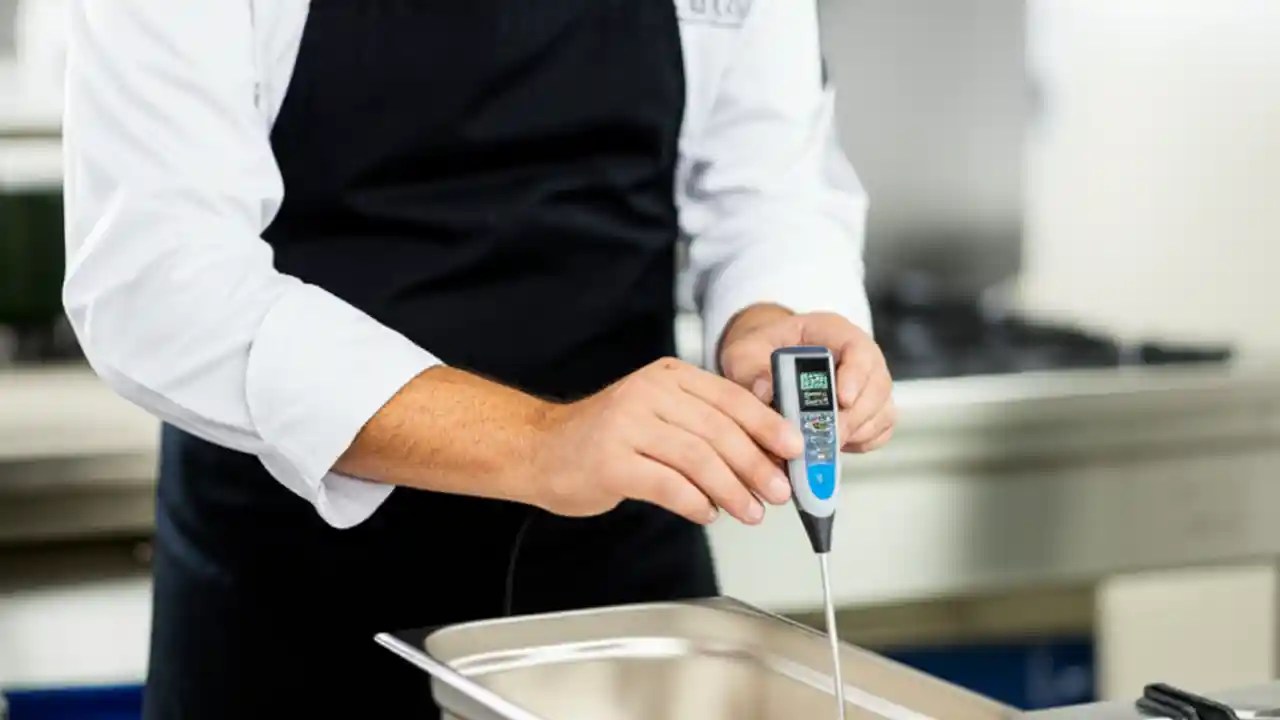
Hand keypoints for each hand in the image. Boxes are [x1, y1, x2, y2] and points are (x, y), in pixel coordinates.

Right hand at [529, 357, 803, 525]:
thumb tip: (764, 455)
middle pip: (719, 431)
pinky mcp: (611, 462)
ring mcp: (627, 426)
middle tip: (778, 491)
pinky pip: (668, 486)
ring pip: (699, 459)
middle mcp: (648, 394)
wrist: (541, 449)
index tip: (794, 449)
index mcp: (667, 376)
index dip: (768, 425)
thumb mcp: (658, 413)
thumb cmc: (606, 437)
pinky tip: (707, 513)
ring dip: (732, 490)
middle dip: (757, 466)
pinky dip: (695, 503)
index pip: (731, 398)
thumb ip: (704, 426)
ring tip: (750, 511)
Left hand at [718, 304, 895, 451]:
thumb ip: (750, 369)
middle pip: (877, 385)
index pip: (859, 349)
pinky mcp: (868, 411)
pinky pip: (879, 430)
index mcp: (833, 332)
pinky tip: (832, 447)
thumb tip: (764, 391)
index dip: (856, 376)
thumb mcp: (745, 354)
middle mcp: (859, 357)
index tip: (841, 400)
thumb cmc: (759, 354)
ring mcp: (868, 384)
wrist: (764, 366)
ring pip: (882, 410)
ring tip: (823, 446)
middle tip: (827, 436)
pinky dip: (861, 442)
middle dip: (853, 415)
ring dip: (856, 432)